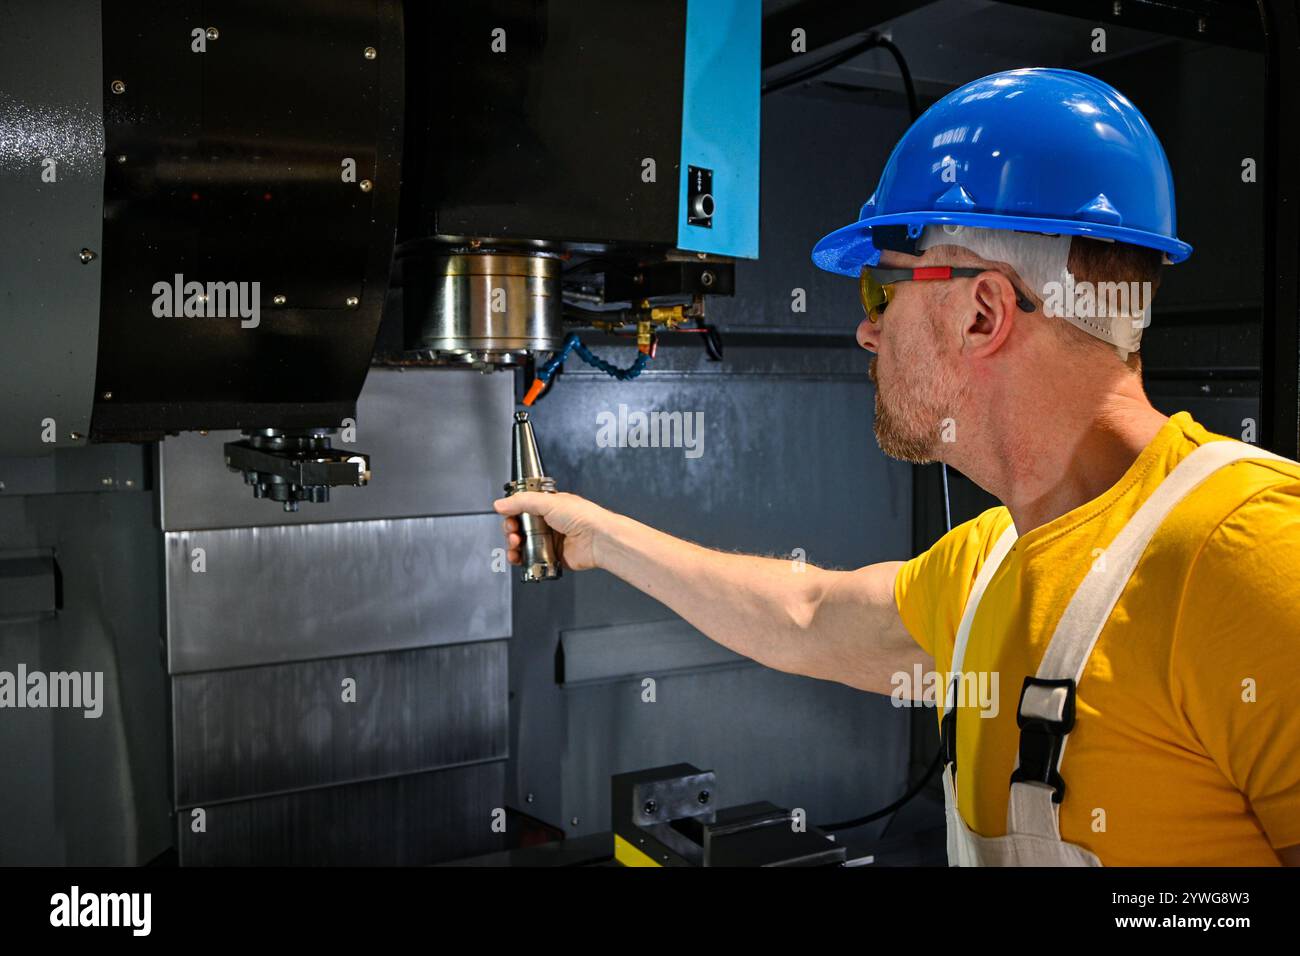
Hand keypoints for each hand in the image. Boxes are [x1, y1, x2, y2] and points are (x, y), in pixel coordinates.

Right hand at [492, 491, 609, 571]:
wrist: (598, 539)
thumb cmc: (583, 516)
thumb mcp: (548, 502)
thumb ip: (521, 502)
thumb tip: (500, 504)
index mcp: (549, 506)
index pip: (523, 508)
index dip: (512, 513)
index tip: (507, 516)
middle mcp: (549, 523)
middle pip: (520, 527)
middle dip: (510, 530)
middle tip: (512, 532)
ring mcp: (550, 541)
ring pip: (523, 544)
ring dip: (513, 545)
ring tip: (515, 545)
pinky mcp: (553, 557)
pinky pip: (532, 559)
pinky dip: (522, 560)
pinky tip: (518, 558)